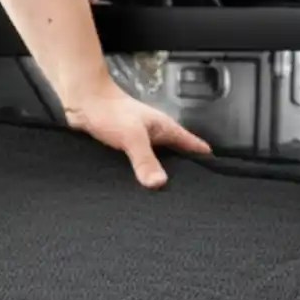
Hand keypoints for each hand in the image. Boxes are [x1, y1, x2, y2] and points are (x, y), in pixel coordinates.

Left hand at [62, 77, 211, 188]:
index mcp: (167, 130)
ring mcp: (143, 141)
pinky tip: (140, 187)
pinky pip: (141, 164)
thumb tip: (159, 184)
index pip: (195, 147)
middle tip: (188, 197)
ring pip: (159, 161)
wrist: (84, 102)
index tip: (215, 183)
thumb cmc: (111, 111)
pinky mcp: (127, 147)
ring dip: (161, 174)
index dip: (207, 162)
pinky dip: (143, 174)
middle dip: (184, 174)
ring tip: (165, 197)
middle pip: (179, 157)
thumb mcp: (132, 137)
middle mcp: (158, 136)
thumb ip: (145, 160)